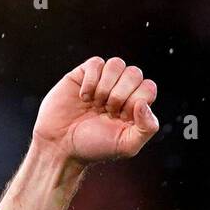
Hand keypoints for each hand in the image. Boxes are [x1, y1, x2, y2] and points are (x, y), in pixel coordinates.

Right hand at [32, 55, 159, 164]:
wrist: (61, 144)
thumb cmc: (95, 147)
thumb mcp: (127, 146)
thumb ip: (147, 128)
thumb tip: (144, 103)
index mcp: (135, 106)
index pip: (148, 88)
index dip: (136, 100)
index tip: (122, 117)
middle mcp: (121, 91)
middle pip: (135, 73)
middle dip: (121, 94)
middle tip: (108, 111)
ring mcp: (103, 81)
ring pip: (117, 64)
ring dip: (106, 86)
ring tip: (96, 104)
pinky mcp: (84, 74)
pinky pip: (97, 63)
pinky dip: (91, 81)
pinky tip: (83, 97)